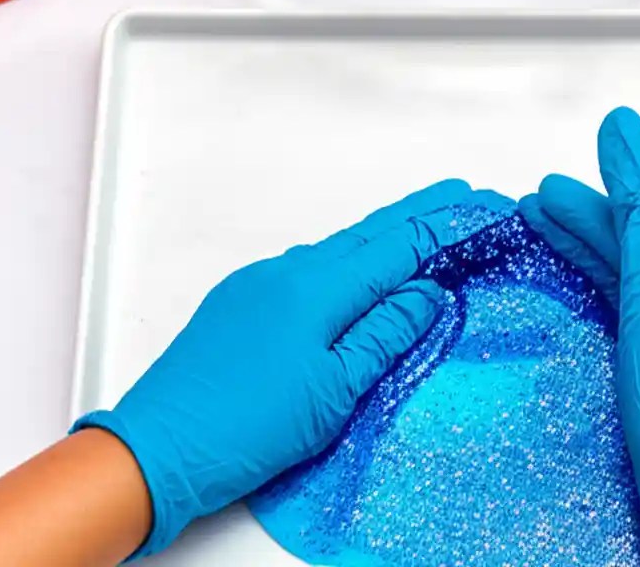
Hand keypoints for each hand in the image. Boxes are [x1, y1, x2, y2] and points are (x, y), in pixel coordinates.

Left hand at [73, 180, 509, 557]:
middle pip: (367, 234)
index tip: (478, 206)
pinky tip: (354, 278)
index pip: (397, 246)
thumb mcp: (336, 389)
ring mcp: (259, 282)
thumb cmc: (249, 424)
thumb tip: (426, 293)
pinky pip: (305, 269)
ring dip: (379, 240)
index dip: (443, 227)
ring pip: (335, 251)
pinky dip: (342, 264)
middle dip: (416, 215)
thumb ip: (385, 334)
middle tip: (458, 195)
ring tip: (417, 235)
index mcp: (320, 287)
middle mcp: (288, 270)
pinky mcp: (239, 301)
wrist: (161, 445)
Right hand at [520, 108, 639, 566]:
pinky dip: (598, 304)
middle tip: (537, 202)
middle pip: (633, 253)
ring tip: (544, 236)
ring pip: (628, 289)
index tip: (585, 149)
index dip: (603, 187)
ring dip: (587, 257)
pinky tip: (577, 311)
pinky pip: (627, 329)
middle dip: (585, 222)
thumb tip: (627, 135)